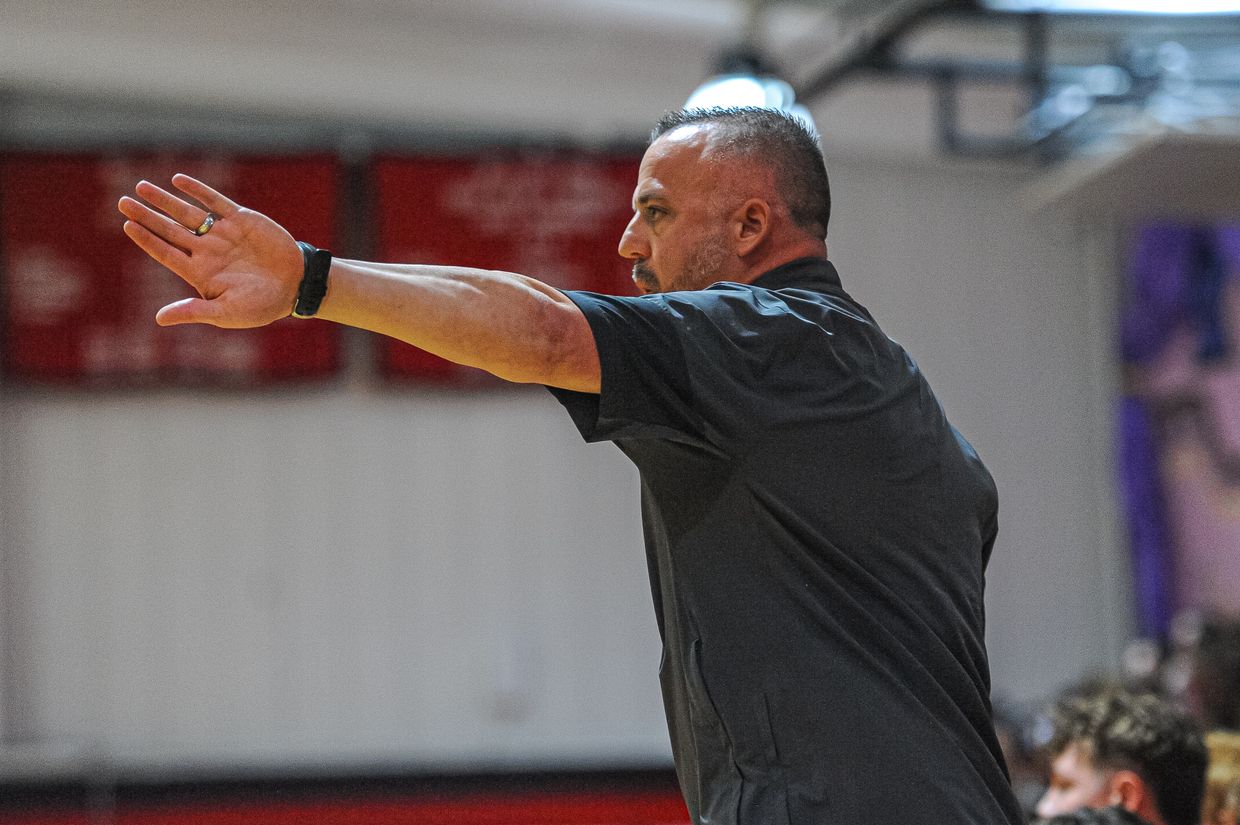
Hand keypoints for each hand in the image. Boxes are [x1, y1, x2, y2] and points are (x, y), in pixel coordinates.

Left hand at [118, 174, 303, 326]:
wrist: (297, 286)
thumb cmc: (261, 306)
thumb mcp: (226, 313)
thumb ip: (193, 311)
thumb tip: (158, 319)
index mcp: (200, 273)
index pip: (166, 253)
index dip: (147, 239)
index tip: (128, 225)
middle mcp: (207, 251)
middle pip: (169, 230)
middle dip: (146, 215)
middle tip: (122, 201)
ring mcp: (222, 234)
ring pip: (187, 213)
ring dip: (164, 200)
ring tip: (141, 186)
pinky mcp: (241, 220)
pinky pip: (214, 202)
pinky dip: (197, 191)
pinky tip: (178, 180)